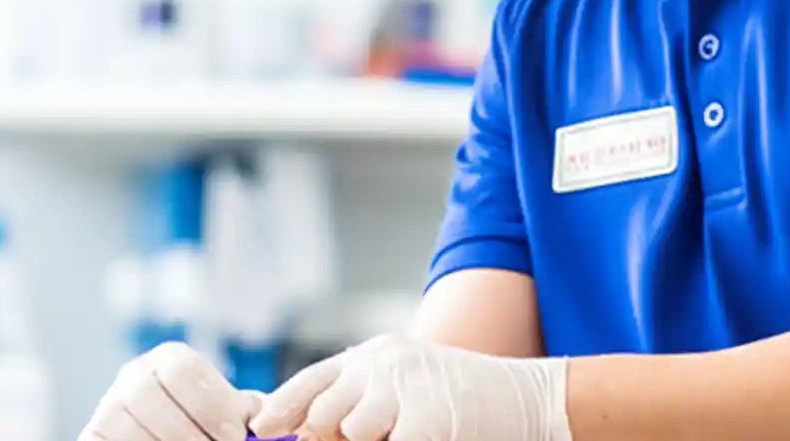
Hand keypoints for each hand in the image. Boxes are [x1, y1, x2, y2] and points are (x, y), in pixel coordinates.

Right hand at [80, 342, 261, 440]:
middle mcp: (134, 375)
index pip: (182, 369)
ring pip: (125, 425)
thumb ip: (251, 413)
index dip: (210, 406)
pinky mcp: (92, 435)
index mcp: (171, 359)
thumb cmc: (215, 431)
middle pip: (148, 394)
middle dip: (186, 433)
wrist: (185, 438)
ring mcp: (108, 405)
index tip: (233, 437)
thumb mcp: (234, 414)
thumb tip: (270, 426)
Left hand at [250, 335, 569, 440]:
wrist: (527, 398)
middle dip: (328, 438)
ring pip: (352, 432)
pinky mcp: (428, 419)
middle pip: (323, 414)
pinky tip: (430, 436)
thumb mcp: (402, 388)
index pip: (311, 382)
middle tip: (365, 434)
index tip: (262, 428)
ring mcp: (406, 388)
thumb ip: (357, 402)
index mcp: (373, 356)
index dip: (280, 409)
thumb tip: (303, 432)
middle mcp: (383, 363)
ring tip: (408, 429)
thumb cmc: (458, 401)